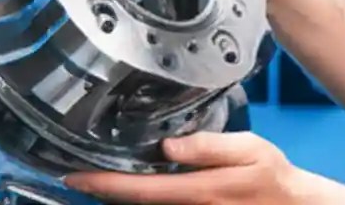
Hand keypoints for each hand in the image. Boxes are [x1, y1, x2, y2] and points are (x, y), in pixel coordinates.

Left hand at [64, 131, 312, 203]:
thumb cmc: (272, 177)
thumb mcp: (250, 149)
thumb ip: (209, 147)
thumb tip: (168, 145)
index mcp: (200, 192)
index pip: (140, 191)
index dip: (102, 186)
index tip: (72, 177)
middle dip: (103, 193)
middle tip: (75, 174)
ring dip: (119, 199)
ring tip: (95, 180)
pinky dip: (140, 201)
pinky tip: (130, 189)